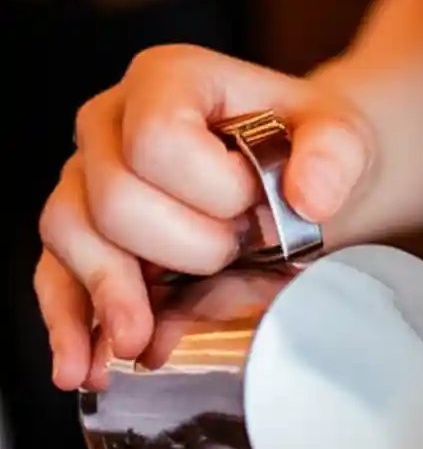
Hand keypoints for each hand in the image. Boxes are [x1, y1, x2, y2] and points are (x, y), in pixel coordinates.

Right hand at [35, 44, 373, 390]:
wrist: (301, 171)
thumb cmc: (310, 146)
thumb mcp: (341, 136)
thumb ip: (334, 155)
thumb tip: (309, 199)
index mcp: (168, 80)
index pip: (159, 143)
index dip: (215, 192)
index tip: (261, 208)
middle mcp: (110, 121)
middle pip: (112, 199)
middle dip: (184, 247)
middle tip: (239, 253)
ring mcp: (87, 176)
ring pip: (70, 237)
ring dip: (110, 297)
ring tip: (139, 346)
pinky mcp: (86, 233)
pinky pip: (55, 277)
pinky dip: (72, 326)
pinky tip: (84, 368)